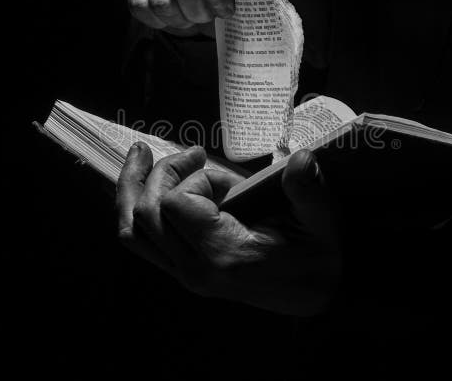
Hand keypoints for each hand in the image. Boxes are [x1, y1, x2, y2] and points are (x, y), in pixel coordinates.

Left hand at [116, 143, 340, 315]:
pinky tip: (147, 185)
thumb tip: (302, 158)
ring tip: (141, 156)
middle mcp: (196, 270)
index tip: (221, 171)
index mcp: (225, 255)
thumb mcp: (320, 219)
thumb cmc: (316, 254)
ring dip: (132, 190)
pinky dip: (137, 209)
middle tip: (193, 155)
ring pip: (132, 232)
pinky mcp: (183, 272)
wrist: (314, 295)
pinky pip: (143, 241)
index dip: (193, 178)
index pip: (175, 206)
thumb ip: (307, 189)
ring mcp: (186, 274)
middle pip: (145, 215)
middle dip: (161, 174)